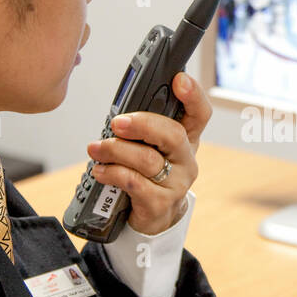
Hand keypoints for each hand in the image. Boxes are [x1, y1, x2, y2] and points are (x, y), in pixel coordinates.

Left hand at [86, 72, 211, 234]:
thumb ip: (143, 129)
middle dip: (142, 124)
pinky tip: (100, 171)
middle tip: (117, 123)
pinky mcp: (161, 203)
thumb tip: (119, 111)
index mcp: (186, 138)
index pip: (199, 113)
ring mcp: (177, 183)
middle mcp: (186, 159)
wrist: (153, 216)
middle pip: (173, 134)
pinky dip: (112, 173)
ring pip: (147, 159)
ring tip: (96, 149)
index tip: (179, 79)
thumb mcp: (151, 147)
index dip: (193, 95)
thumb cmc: (148, 173)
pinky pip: (134, 183)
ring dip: (116, 150)